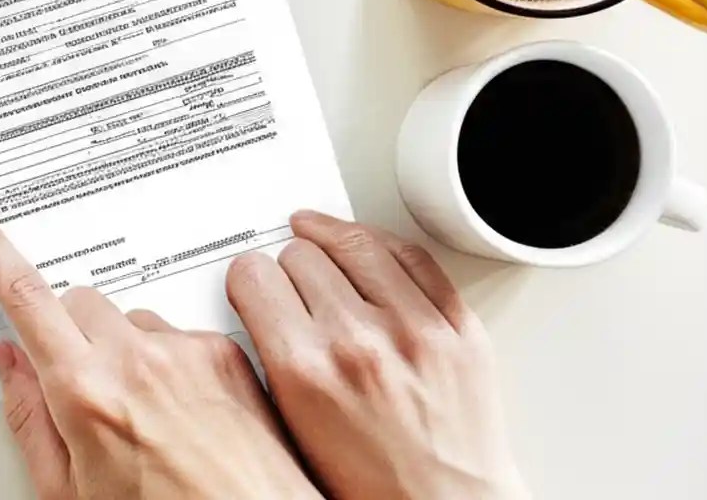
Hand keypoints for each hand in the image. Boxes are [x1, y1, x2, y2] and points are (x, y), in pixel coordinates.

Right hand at [0, 194, 321, 499]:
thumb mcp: (68, 491)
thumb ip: (29, 420)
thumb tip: (10, 364)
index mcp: (86, 392)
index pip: (25, 299)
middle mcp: (137, 358)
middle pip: (77, 302)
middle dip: (67, 331)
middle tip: (81, 386)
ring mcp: (186, 349)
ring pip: (130, 319)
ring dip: (122, 349)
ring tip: (145, 416)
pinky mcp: (225, 350)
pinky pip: (177, 333)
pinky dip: (169, 361)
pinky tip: (183, 410)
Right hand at [227, 211, 529, 499]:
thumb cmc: (369, 487)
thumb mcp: (294, 426)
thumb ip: (274, 360)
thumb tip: (265, 308)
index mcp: (305, 369)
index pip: (255, 276)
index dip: (248, 275)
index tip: (252, 280)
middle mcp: (357, 341)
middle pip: (301, 254)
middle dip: (287, 263)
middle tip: (287, 274)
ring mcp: (414, 329)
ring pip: (356, 243)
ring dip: (329, 236)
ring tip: (317, 232)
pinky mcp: (458, 327)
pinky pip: (415, 259)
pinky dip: (384, 245)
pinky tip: (369, 244)